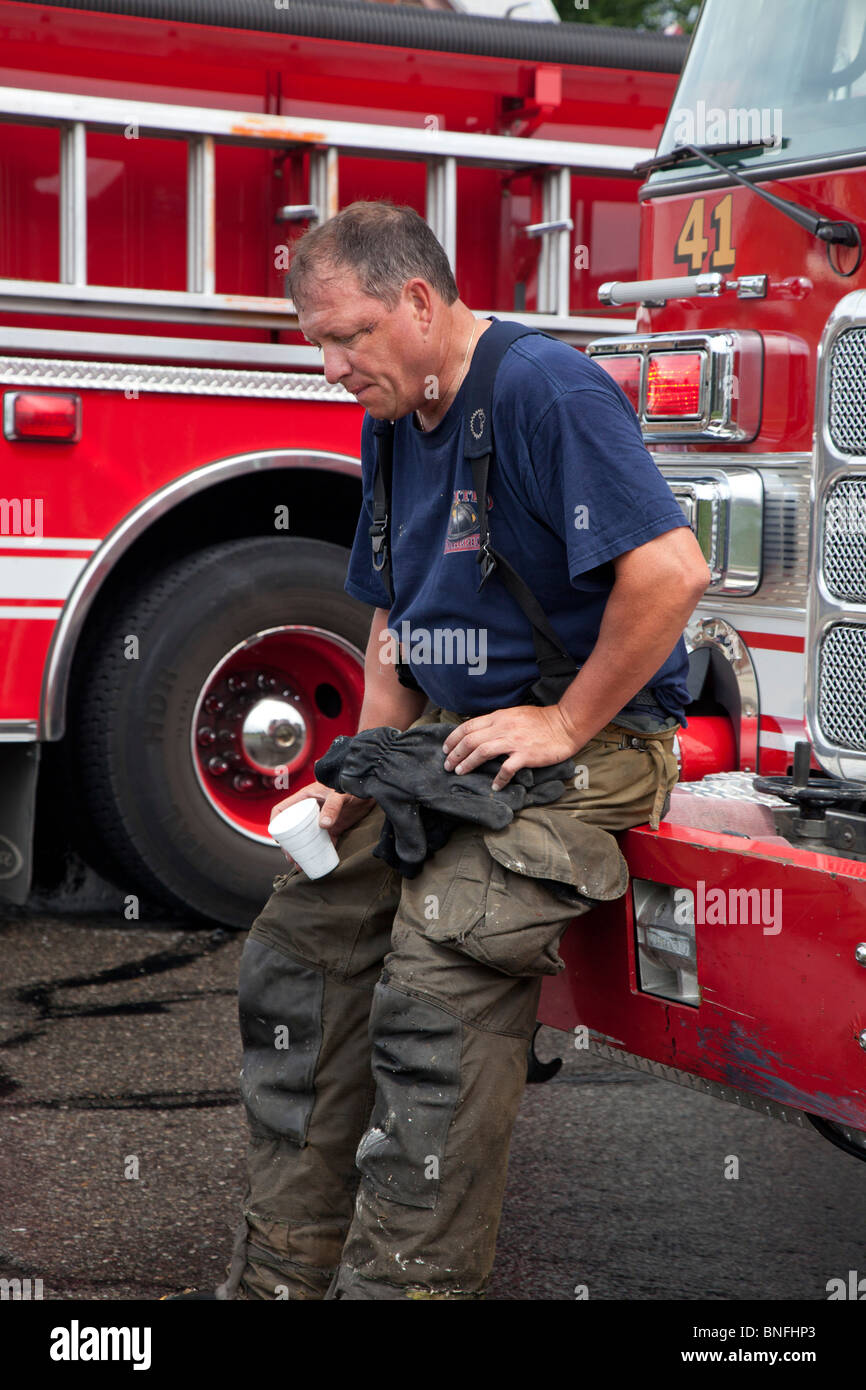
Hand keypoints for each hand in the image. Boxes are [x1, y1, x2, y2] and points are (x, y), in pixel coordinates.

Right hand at [270, 780, 375, 866]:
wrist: (372, 789)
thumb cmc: (353, 785)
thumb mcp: (339, 794)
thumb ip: (332, 806)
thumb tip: (323, 825)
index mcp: (305, 797)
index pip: (282, 810)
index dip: (276, 823)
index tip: (278, 839)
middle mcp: (311, 809)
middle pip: (293, 828)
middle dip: (289, 845)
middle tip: (291, 858)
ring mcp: (322, 819)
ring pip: (307, 837)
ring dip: (302, 851)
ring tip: (301, 864)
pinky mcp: (335, 827)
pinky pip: (324, 841)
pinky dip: (320, 852)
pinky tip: (318, 861)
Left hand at [441, 705, 579, 790]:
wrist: (565, 725)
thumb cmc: (541, 721)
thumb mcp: (514, 715)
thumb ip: (497, 722)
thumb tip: (479, 732)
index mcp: (499, 717)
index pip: (468, 726)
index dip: (453, 738)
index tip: (445, 749)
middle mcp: (503, 727)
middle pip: (471, 740)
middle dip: (455, 754)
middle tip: (447, 765)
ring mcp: (514, 741)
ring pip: (482, 751)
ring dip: (468, 763)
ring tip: (460, 772)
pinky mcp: (525, 755)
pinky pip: (507, 768)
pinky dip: (498, 778)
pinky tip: (494, 786)